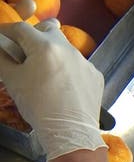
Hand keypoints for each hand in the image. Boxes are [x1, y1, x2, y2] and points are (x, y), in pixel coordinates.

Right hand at [0, 20, 104, 160]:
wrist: (70, 132)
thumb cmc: (39, 107)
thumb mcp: (13, 81)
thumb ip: (3, 59)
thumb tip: (1, 47)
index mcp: (45, 46)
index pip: (21, 28)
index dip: (8, 32)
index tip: (3, 39)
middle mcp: (68, 49)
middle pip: (47, 30)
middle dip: (34, 36)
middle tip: (25, 51)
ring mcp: (85, 62)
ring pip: (65, 48)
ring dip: (53, 53)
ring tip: (44, 72)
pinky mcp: (95, 76)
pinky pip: (79, 65)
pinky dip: (68, 70)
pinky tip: (62, 86)